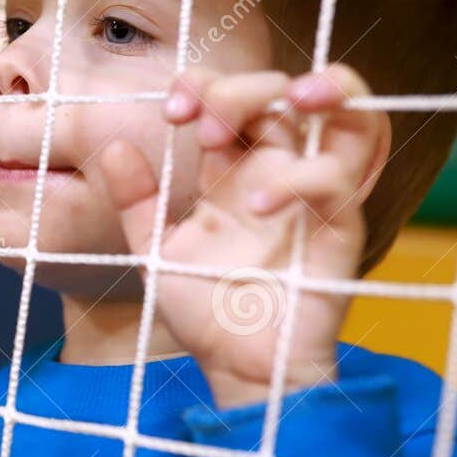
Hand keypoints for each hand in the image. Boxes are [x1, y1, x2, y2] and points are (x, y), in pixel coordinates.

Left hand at [100, 65, 389, 409]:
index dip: (205, 86)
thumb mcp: (157, 250)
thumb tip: (113, 148)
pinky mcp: (340, 228)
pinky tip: (259, 202)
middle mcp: (276, 173)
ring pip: (344, 116)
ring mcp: (312, 196)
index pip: (232, 100)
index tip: (172, 108)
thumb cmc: (207, 311)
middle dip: (240, 88)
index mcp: (233, 172)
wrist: (239, 370)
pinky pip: (336, 180)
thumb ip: (136, 200)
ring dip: (326, 89)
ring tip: (290, 97)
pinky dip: (301, 178)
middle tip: (203, 121)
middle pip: (280, 95)